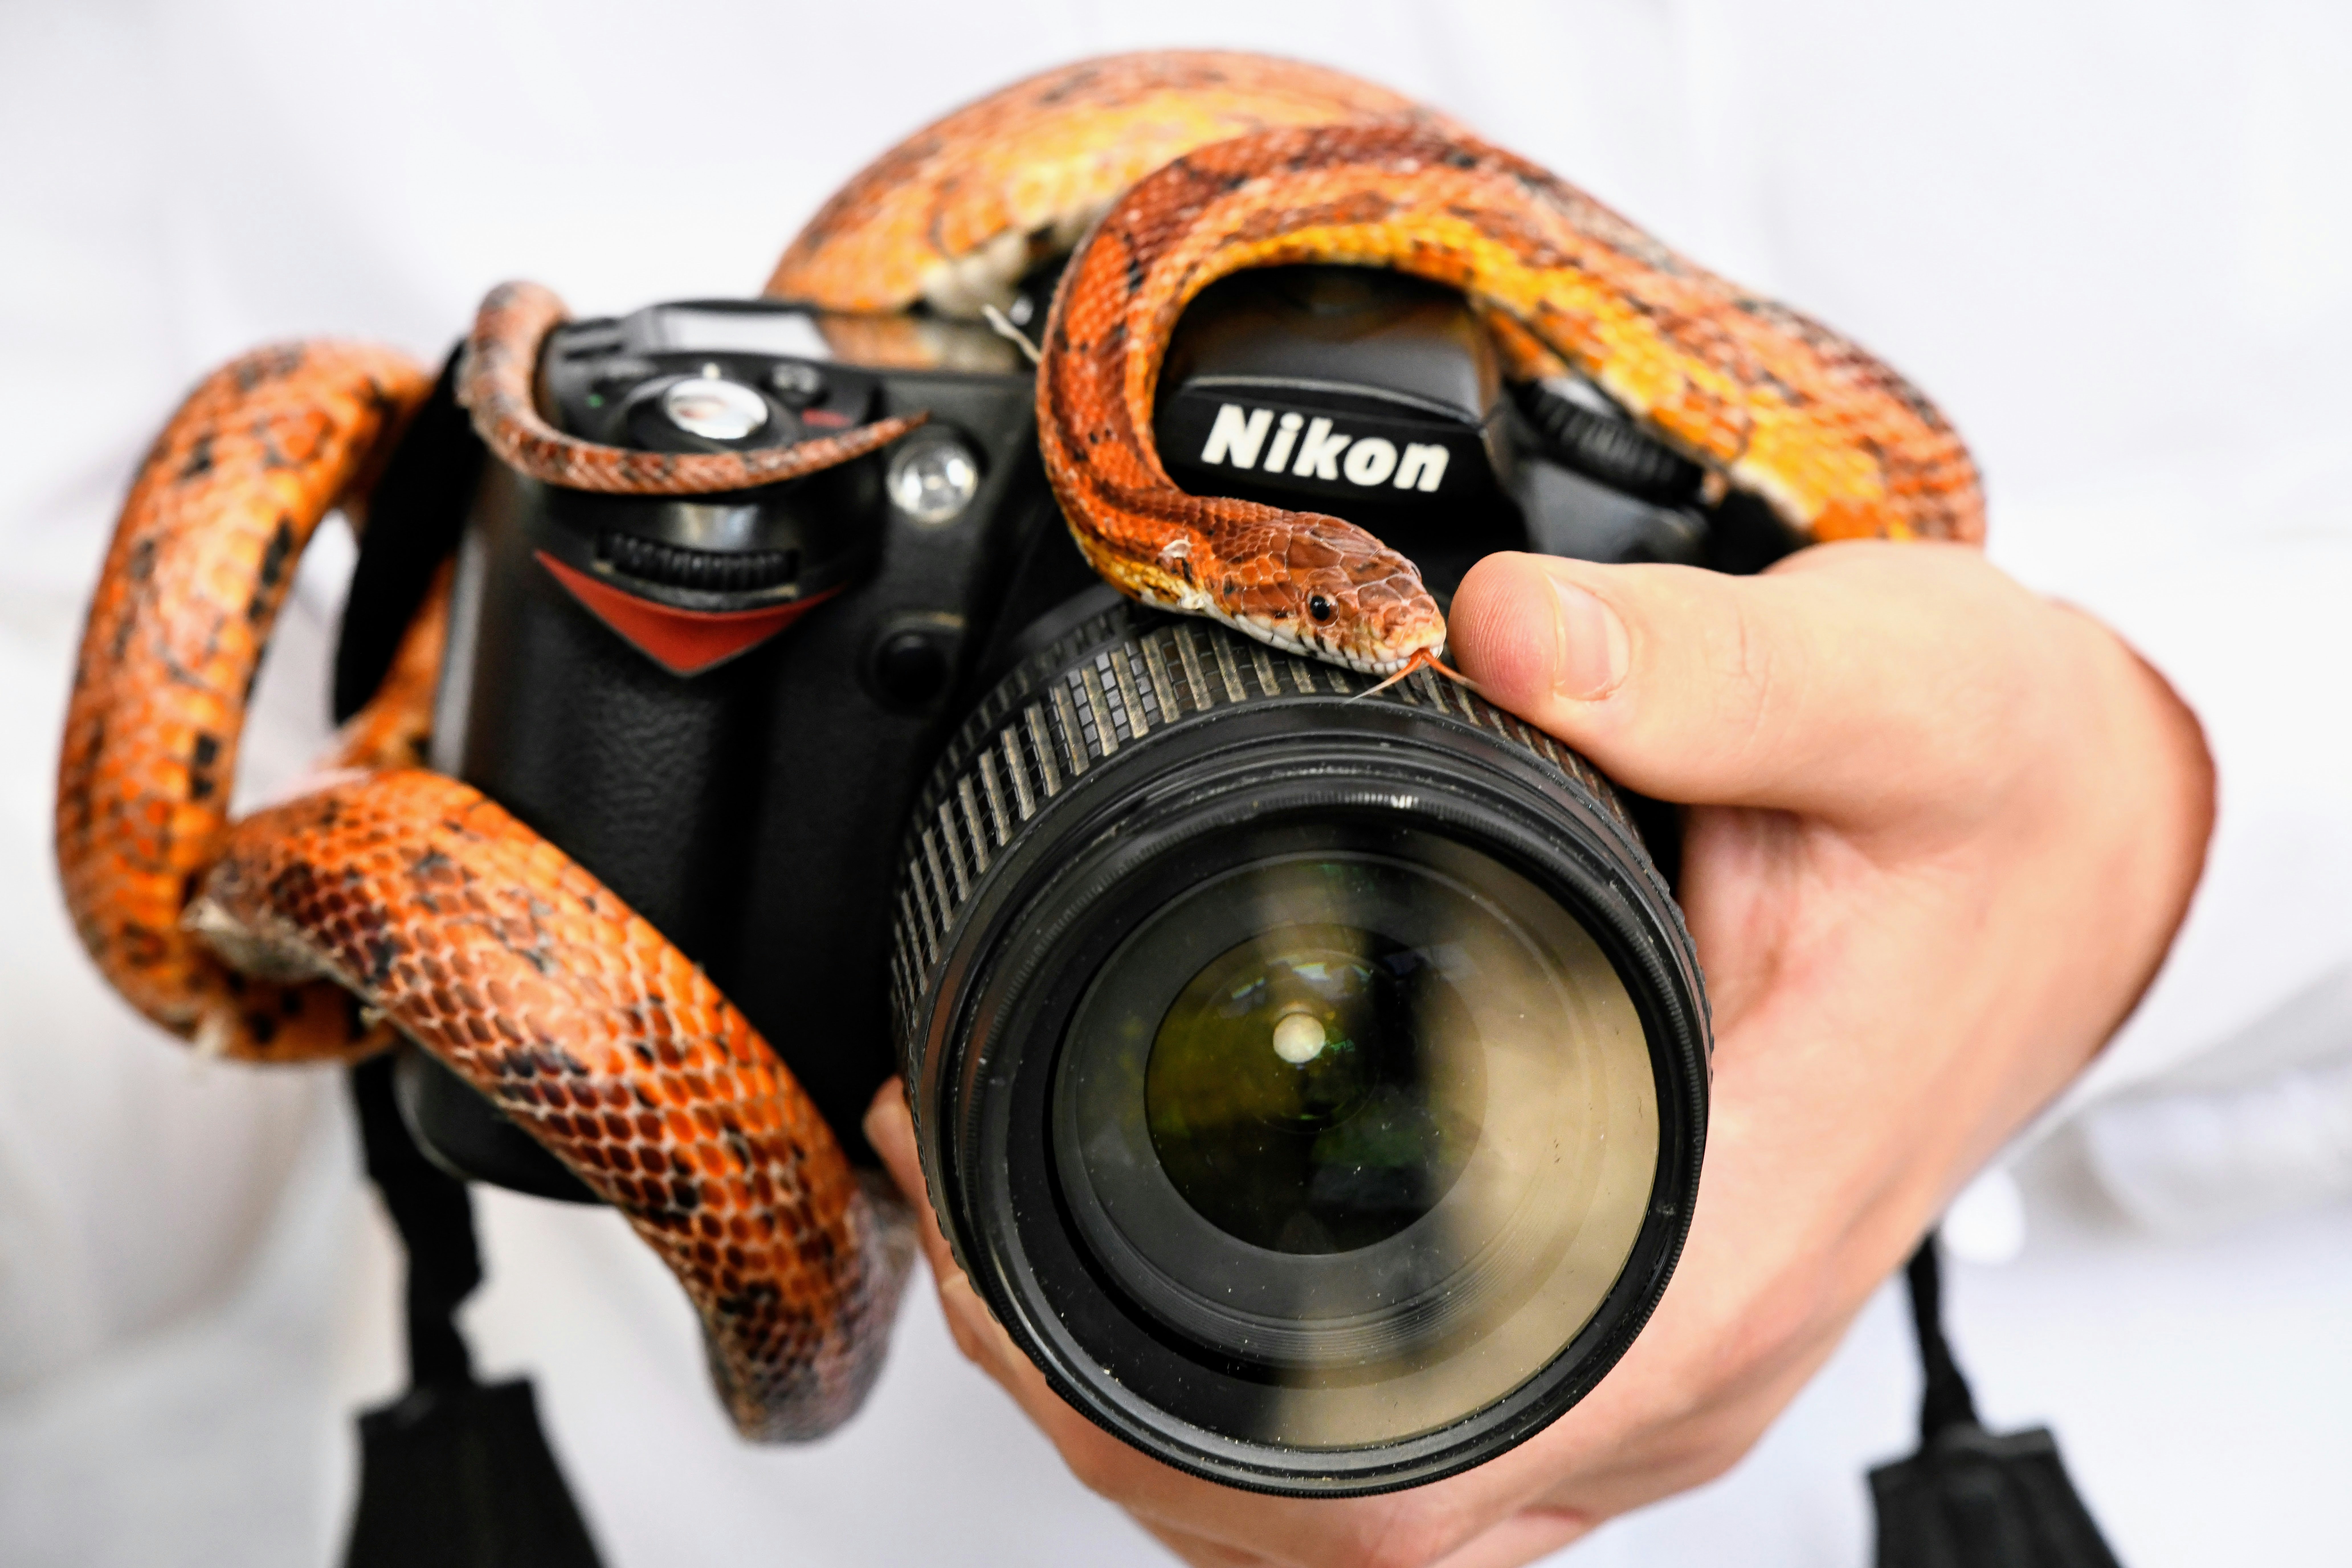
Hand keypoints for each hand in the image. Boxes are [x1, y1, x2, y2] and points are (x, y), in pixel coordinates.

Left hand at [864, 540, 2212, 1566]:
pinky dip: (1275, 1388)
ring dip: (1175, 1409)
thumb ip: (1707, 671)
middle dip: (1114, 1403)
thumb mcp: (1895, 695)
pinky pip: (1431, 1427)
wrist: (2090, 853)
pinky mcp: (1645, 1308)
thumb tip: (1512, 632)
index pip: (1409, 1460)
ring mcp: (1662, 1351)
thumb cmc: (2003, 806)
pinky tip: (1175, 1273)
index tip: (1009, 1247)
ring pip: (1377, 1498)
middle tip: (963, 1209)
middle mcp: (1684, 1345)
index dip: (1167, 1410)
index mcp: (1721, 1240)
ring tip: (1016, 1233)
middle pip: (1354, 1519)